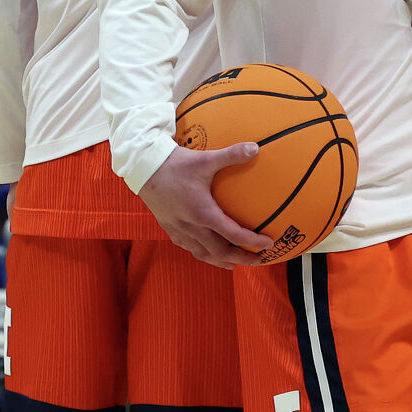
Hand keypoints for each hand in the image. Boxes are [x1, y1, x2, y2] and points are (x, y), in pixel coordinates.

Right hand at [139, 143, 269, 267]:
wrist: (143, 168)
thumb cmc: (176, 164)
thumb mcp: (206, 159)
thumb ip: (232, 154)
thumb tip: (256, 148)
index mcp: (202, 212)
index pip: (232, 234)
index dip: (251, 242)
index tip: (268, 245)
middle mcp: (190, 226)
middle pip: (218, 251)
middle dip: (239, 258)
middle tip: (257, 261)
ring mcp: (178, 229)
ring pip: (201, 253)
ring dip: (220, 260)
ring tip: (235, 263)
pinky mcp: (169, 227)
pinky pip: (188, 247)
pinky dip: (202, 253)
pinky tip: (208, 252)